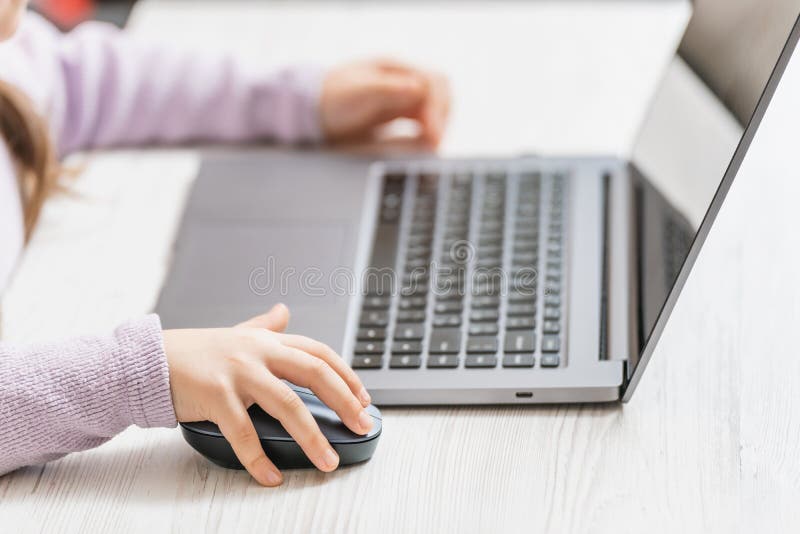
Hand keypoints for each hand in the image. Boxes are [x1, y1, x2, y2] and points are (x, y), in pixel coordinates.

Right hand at [163, 303, 371, 486]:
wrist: (149, 360)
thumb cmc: (195, 352)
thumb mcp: (235, 334)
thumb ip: (263, 326)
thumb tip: (284, 311)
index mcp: (267, 341)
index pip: (319, 353)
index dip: (346, 374)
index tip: (364, 398)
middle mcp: (257, 353)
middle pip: (314, 373)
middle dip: (344, 401)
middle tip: (361, 425)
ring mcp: (238, 373)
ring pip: (287, 405)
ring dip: (312, 437)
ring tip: (327, 461)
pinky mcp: (216, 396)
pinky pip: (244, 433)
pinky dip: (260, 459)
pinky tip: (271, 476)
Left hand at [320, 58, 450, 145]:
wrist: (313, 109)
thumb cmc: (331, 98)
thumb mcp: (357, 93)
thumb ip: (388, 89)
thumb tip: (419, 87)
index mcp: (395, 68)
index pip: (433, 83)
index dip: (437, 109)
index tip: (432, 135)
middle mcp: (403, 79)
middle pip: (440, 93)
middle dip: (442, 118)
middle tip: (434, 144)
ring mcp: (403, 95)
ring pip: (435, 106)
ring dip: (438, 125)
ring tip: (432, 147)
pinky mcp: (399, 111)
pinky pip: (424, 118)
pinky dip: (429, 131)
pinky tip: (425, 145)